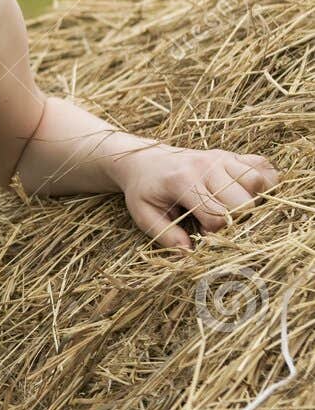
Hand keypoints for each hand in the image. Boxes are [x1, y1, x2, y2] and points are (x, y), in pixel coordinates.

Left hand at [118, 145, 280, 253]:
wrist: (144, 159)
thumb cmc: (145, 190)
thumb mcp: (145, 215)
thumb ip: (167, 236)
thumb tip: (190, 254)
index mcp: (183, 181)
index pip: (218, 216)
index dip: (214, 233)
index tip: (201, 232)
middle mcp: (207, 166)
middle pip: (243, 201)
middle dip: (236, 221)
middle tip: (219, 223)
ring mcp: (222, 157)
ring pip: (257, 182)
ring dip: (254, 201)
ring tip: (235, 209)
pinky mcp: (233, 155)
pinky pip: (262, 166)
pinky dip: (265, 182)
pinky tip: (250, 194)